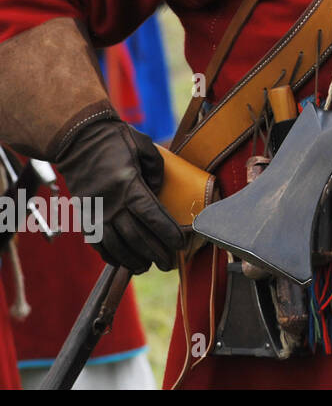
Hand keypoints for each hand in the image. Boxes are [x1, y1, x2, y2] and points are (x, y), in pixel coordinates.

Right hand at [55, 109, 184, 272]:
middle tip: (169, 263)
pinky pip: (97, 242)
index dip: (167, 233)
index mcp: (128, 185)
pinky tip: (122, 261)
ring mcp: (96, 211)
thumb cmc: (115, 140)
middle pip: (136, 236)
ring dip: (133, 259)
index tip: (180, 244)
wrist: (78, 138)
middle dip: (155, 253)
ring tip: (148, 266)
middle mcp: (111, 203)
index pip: (152, 216)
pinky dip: (110, 255)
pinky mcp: (85, 215)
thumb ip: (156, 172)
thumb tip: (159, 193)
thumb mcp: (144, 148)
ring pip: (116, 245)